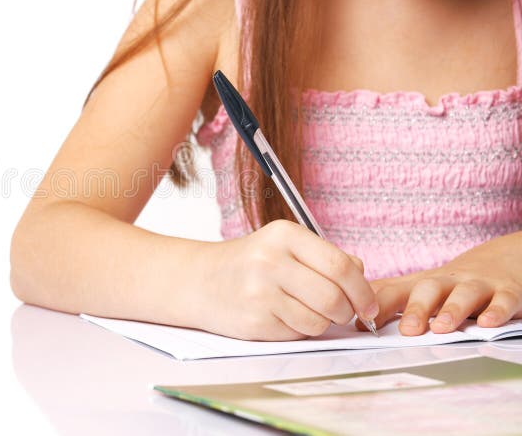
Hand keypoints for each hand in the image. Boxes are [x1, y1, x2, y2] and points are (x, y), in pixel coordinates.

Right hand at [199, 220, 378, 340]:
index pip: (340, 265)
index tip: (369, 304)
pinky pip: (297, 334)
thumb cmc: (248, 263)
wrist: (200, 280)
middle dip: (346, 311)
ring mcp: (260, 292)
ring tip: (305, 311)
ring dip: (321, 322)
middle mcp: (270, 261)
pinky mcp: (254, 320)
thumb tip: (361, 275)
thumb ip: (324, 257)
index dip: (362, 290)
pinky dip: (299, 331)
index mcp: (284, 235)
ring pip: (318, 320)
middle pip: (333, 297)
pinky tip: (283, 317)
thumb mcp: (283, 246)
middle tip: (343, 313)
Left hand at [356, 231, 521, 335]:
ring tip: (443, 328)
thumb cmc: (451, 283)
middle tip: (407, 330)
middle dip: (417, 309)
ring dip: (453, 309)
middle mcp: (447, 282)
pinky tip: (488, 324)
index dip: (379, 305)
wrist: (500, 262)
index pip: (396, 291)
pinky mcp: (506, 292)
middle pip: (428, 289)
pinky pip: (502, 301)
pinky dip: (496, 311)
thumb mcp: (419, 286)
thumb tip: (348, 306)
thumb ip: (389, 296)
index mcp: (422, 284)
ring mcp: (477, 286)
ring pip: (464, 294)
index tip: (362, 322)